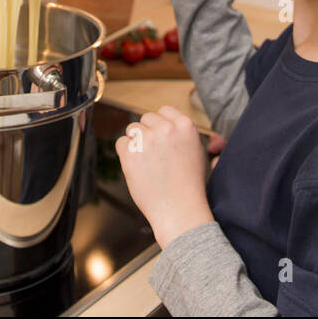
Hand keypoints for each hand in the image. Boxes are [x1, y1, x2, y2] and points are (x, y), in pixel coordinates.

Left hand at [115, 105, 215, 247]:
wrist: (179, 209)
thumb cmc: (189, 185)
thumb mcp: (196, 150)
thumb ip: (182, 129)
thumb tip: (169, 109)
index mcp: (184, 125)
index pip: (164, 110)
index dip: (161, 126)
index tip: (162, 141)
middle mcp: (165, 128)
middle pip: (146, 118)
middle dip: (148, 134)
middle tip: (155, 156)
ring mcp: (147, 140)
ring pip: (133, 129)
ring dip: (136, 143)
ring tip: (148, 163)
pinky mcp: (130, 152)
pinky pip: (121, 143)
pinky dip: (126, 154)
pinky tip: (138, 168)